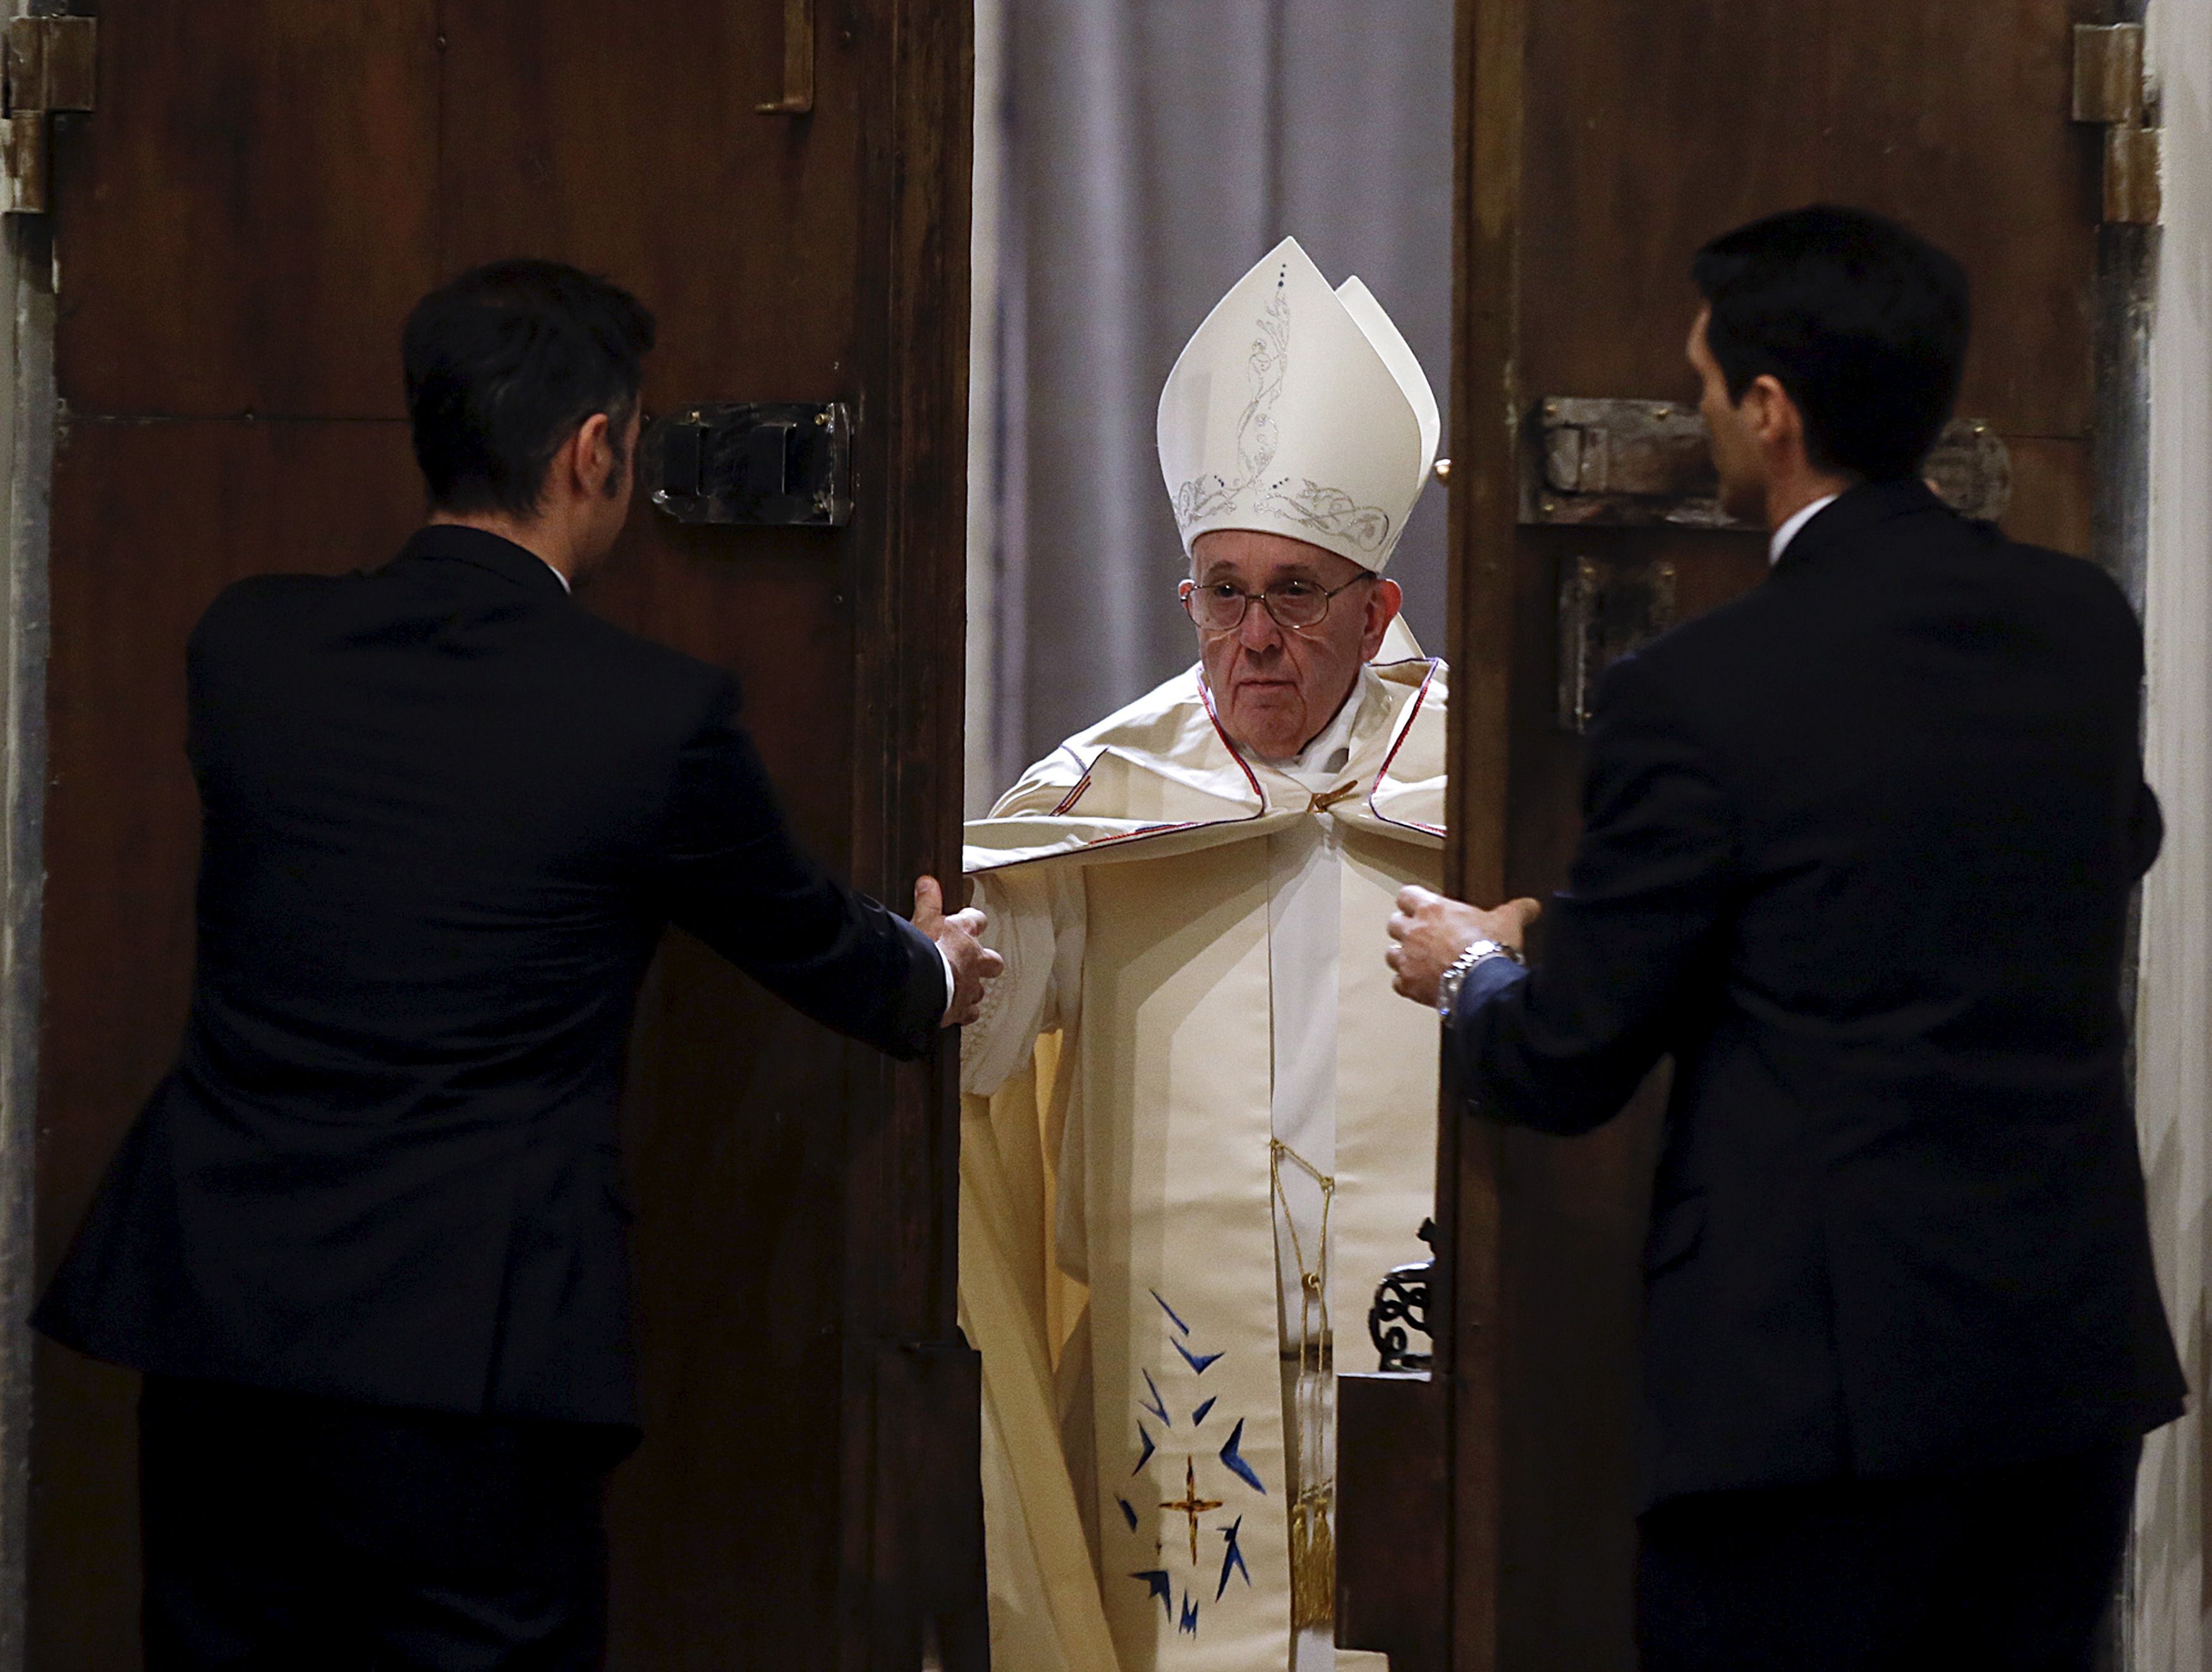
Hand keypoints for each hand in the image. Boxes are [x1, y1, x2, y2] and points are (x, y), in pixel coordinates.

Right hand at [914, 875, 1002, 1027]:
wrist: (920, 984)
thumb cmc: (920, 950)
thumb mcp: (921, 920)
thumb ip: (926, 901)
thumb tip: (928, 881)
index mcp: (963, 936)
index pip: (976, 921)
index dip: (973, 921)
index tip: (967, 922)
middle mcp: (973, 961)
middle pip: (992, 961)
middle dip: (986, 962)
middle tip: (974, 962)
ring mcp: (970, 987)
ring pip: (980, 989)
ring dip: (972, 989)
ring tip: (959, 990)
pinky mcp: (962, 1009)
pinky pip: (969, 1013)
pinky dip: (963, 1013)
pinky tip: (955, 1012)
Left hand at [1385, 884, 1540, 1007]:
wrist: (1482, 984)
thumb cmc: (1490, 949)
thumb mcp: (1508, 921)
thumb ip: (1518, 910)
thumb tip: (1532, 906)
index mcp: (1432, 909)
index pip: (1406, 895)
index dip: (1412, 901)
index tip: (1419, 906)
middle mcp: (1414, 931)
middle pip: (1393, 923)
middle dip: (1405, 928)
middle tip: (1421, 935)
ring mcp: (1408, 959)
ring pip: (1390, 953)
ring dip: (1401, 956)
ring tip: (1417, 961)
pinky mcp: (1409, 984)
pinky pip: (1397, 983)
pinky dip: (1406, 984)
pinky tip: (1419, 985)